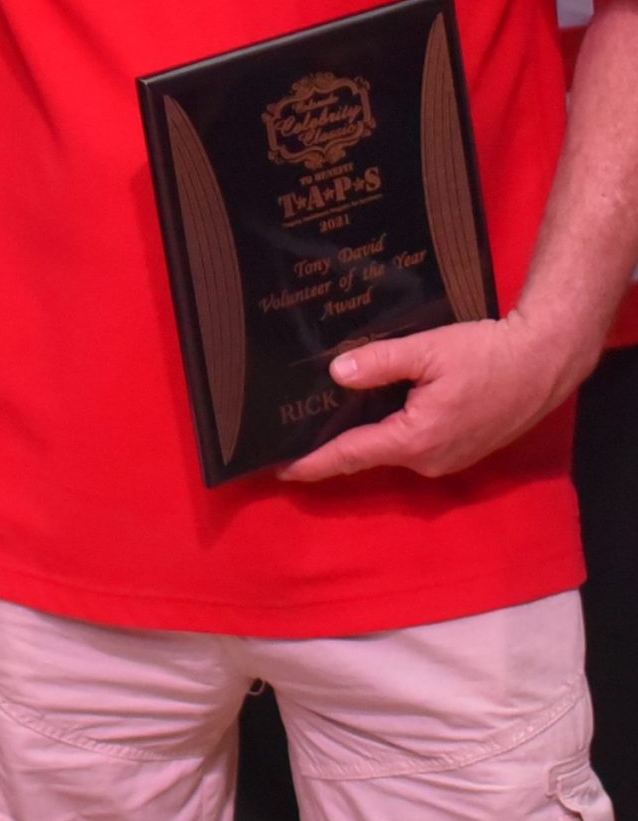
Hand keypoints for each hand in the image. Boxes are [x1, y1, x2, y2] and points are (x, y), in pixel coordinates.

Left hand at [276, 311, 587, 484]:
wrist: (542, 364)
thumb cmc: (486, 355)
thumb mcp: (427, 351)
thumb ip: (379, 362)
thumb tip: (336, 374)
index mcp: (415, 439)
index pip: (351, 454)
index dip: (313, 462)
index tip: (279, 469)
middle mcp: (428, 460)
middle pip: (366, 455)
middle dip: (328, 449)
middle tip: (288, 436)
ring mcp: (446, 459)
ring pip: (389, 450)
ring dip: (358, 439)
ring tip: (318, 421)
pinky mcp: (459, 450)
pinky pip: (411, 446)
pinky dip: (386, 433)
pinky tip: (367, 412)